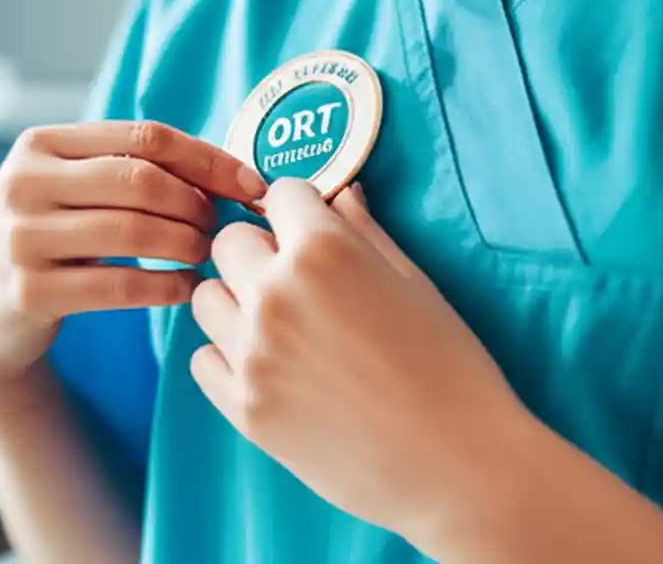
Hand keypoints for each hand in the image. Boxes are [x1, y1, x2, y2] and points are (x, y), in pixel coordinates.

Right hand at [0, 120, 268, 403]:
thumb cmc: (45, 239)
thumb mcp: (65, 189)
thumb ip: (124, 169)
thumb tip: (228, 170)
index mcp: (40, 144)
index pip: (144, 137)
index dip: (207, 158)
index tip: (250, 183)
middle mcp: (25, 183)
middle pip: (142, 180)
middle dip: (198, 203)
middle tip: (223, 226)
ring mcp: (22, 238)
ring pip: (134, 230)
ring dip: (187, 244)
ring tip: (207, 255)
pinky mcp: (29, 291)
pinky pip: (120, 285)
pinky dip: (166, 286)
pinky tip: (186, 288)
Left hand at [189, 179, 530, 544]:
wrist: (459, 468)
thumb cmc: (451, 369)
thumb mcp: (415, 284)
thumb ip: (365, 233)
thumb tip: (340, 195)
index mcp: (323, 251)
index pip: (280, 194)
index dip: (299, 211)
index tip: (312, 231)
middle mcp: (274, 293)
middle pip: (228, 242)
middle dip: (259, 251)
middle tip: (297, 282)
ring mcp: (251, 353)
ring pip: (205, 298)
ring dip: (235, 302)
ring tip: (281, 327)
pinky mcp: (242, 406)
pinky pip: (202, 359)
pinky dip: (227, 357)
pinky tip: (269, 368)